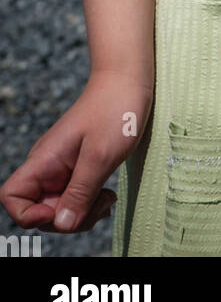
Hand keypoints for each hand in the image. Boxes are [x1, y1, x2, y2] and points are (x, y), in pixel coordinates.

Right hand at [0, 70, 152, 234]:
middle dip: (66, 219)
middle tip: (99, 207)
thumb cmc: (115, 109)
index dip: (29, 214)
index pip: (12, 197)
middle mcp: (48, 166)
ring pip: (60, 207)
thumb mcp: (100, 155)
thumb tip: (62, 224)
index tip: (60, 210)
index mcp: (44, 160)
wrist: (128, 78)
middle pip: (39, 210)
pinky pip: (75, 196)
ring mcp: (63, 167)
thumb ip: (80, 192)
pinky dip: (89, 203)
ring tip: (108, 200)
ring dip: (82, 214)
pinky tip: (107, 196)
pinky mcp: (79, 166)